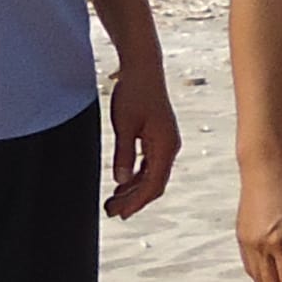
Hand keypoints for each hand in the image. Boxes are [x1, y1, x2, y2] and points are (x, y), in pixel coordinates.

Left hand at [104, 57, 179, 221]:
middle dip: (134, 200)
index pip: (154, 184)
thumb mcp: (125, 124)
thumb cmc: (135, 92)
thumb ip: (124, 154)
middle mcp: (169, 146)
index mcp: (165, 145)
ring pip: (152, 175)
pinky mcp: (158, 137)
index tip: (121, 213)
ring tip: (113, 200)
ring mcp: (165, 142)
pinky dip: (136, 176)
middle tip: (112, 212)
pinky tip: (122, 182)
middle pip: (154, 183)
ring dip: (133, 189)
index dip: (137, 201)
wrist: (143, 68)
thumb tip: (121, 180)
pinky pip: (149, 164)